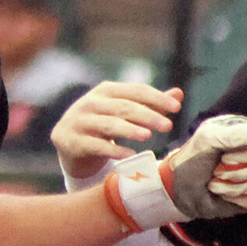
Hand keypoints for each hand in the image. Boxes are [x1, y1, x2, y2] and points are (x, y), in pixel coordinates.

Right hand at [51, 82, 182, 179]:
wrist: (67, 143)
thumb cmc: (102, 125)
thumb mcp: (123, 111)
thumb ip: (150, 104)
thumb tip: (178, 94)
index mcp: (106, 90)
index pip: (135, 91)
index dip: (157, 98)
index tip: (177, 107)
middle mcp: (91, 102)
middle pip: (124, 107)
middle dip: (148, 116)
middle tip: (168, 126)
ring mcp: (80, 121)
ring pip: (109, 125)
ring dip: (129, 130)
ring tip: (148, 136)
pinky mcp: (73, 141)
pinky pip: (96, 146)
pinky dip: (113, 150)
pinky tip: (130, 155)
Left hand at [164, 114, 246, 218]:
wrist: (179, 191)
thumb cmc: (190, 162)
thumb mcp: (207, 140)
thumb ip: (233, 134)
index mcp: (241, 133)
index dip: (246, 151)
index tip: (224, 157)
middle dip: (235, 171)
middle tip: (216, 171)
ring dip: (231, 186)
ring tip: (213, 184)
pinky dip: (235, 197)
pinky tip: (221, 194)